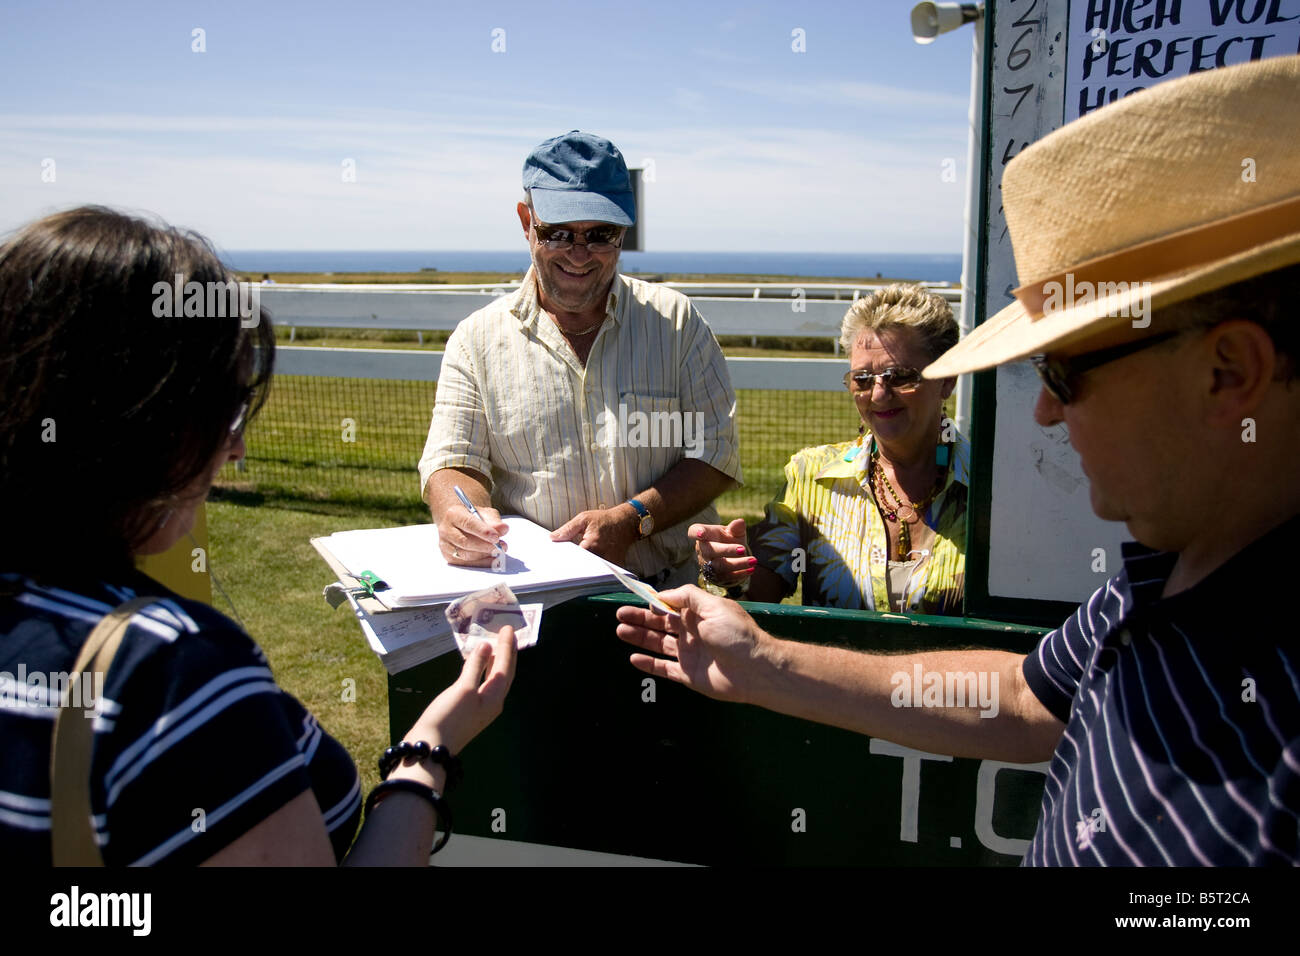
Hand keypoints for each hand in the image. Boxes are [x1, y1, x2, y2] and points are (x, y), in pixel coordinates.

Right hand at [408, 624, 516, 754]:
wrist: (430, 748)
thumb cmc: (448, 718)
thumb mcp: (463, 689)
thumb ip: (475, 667)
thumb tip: (486, 646)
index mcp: (495, 698)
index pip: (505, 667)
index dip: (507, 647)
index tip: (509, 628)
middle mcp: (492, 703)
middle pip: (503, 673)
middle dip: (506, 653)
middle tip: (506, 633)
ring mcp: (480, 709)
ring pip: (493, 679)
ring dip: (494, 662)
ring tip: (493, 644)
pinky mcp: (467, 711)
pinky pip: (481, 684)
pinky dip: (481, 671)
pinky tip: (475, 664)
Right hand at [439, 504, 508, 566]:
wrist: (459, 524)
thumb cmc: (474, 517)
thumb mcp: (485, 514)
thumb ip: (494, 521)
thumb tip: (504, 529)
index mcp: (453, 514)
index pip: (468, 523)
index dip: (483, 531)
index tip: (496, 537)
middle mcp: (446, 530)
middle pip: (465, 542)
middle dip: (486, 546)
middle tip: (502, 546)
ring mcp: (445, 545)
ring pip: (465, 555)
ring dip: (484, 555)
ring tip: (498, 551)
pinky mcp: (449, 556)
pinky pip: (465, 563)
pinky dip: (481, 562)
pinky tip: (491, 559)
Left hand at [550, 506, 637, 565]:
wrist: (627, 522)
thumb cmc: (605, 520)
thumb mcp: (584, 519)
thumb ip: (567, 529)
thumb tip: (552, 538)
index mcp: (592, 543)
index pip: (574, 559)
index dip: (565, 561)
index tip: (558, 563)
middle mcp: (602, 555)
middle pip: (583, 567)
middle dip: (574, 567)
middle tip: (564, 566)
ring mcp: (610, 562)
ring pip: (592, 572)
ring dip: (584, 570)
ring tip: (576, 566)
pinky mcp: (615, 566)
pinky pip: (602, 573)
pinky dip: (595, 570)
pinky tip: (588, 565)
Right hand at [615, 584, 768, 703]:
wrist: (754, 670)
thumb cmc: (735, 634)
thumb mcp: (713, 606)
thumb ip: (688, 597)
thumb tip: (664, 594)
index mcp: (699, 614)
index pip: (671, 606)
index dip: (654, 603)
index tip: (636, 598)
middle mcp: (692, 632)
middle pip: (660, 624)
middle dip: (640, 618)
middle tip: (619, 615)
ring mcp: (688, 654)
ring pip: (658, 644)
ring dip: (639, 637)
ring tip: (620, 630)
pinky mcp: (687, 674)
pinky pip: (663, 668)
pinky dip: (648, 664)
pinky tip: (633, 657)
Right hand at [691, 518, 755, 585]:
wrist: (730, 557)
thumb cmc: (728, 539)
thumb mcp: (732, 531)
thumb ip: (736, 527)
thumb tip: (740, 522)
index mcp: (703, 535)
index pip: (694, 532)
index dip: (696, 533)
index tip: (701, 533)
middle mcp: (703, 550)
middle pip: (710, 551)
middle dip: (727, 550)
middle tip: (743, 549)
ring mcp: (708, 565)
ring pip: (720, 566)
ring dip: (737, 564)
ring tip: (753, 560)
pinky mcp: (717, 577)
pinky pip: (728, 576)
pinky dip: (740, 574)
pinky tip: (751, 569)